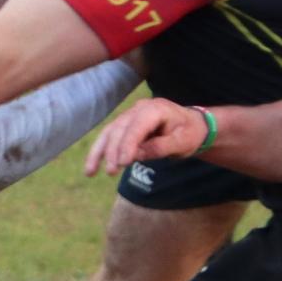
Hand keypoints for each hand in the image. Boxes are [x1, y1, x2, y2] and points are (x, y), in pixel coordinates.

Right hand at [84, 97, 207, 175]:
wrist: (191, 125)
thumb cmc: (189, 133)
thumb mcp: (182, 143)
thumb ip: (161, 147)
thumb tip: (138, 155)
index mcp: (156, 109)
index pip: (137, 126)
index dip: (128, 144)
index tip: (123, 163)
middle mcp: (139, 108)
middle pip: (120, 129)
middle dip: (113, 151)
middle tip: (112, 171)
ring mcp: (130, 115)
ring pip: (109, 132)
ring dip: (99, 152)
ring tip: (90, 172)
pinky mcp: (125, 124)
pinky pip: (109, 136)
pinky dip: (100, 151)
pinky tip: (91, 167)